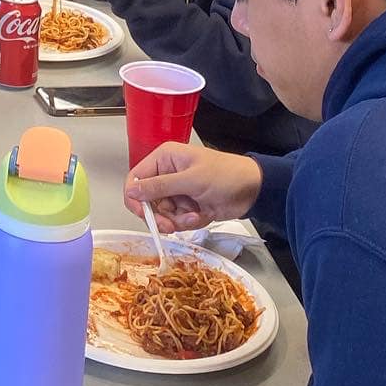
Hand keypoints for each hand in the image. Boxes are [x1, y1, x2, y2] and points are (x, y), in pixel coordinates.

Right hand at [124, 144, 261, 232]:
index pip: (136, 179)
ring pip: (162, 214)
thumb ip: (159, 187)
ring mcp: (177, 191)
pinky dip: (186, 222)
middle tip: (170, 225)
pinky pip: (176, 220)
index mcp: (164, 159)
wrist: (254, 190)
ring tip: (194, 216)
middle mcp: (167, 174)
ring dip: (176, 220)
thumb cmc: (225, 175)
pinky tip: (200, 216)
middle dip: (159, 215)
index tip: (143, 215)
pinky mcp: (187, 206)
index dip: (135, 198)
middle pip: (147, 201)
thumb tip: (131, 191)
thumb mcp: (190, 180)